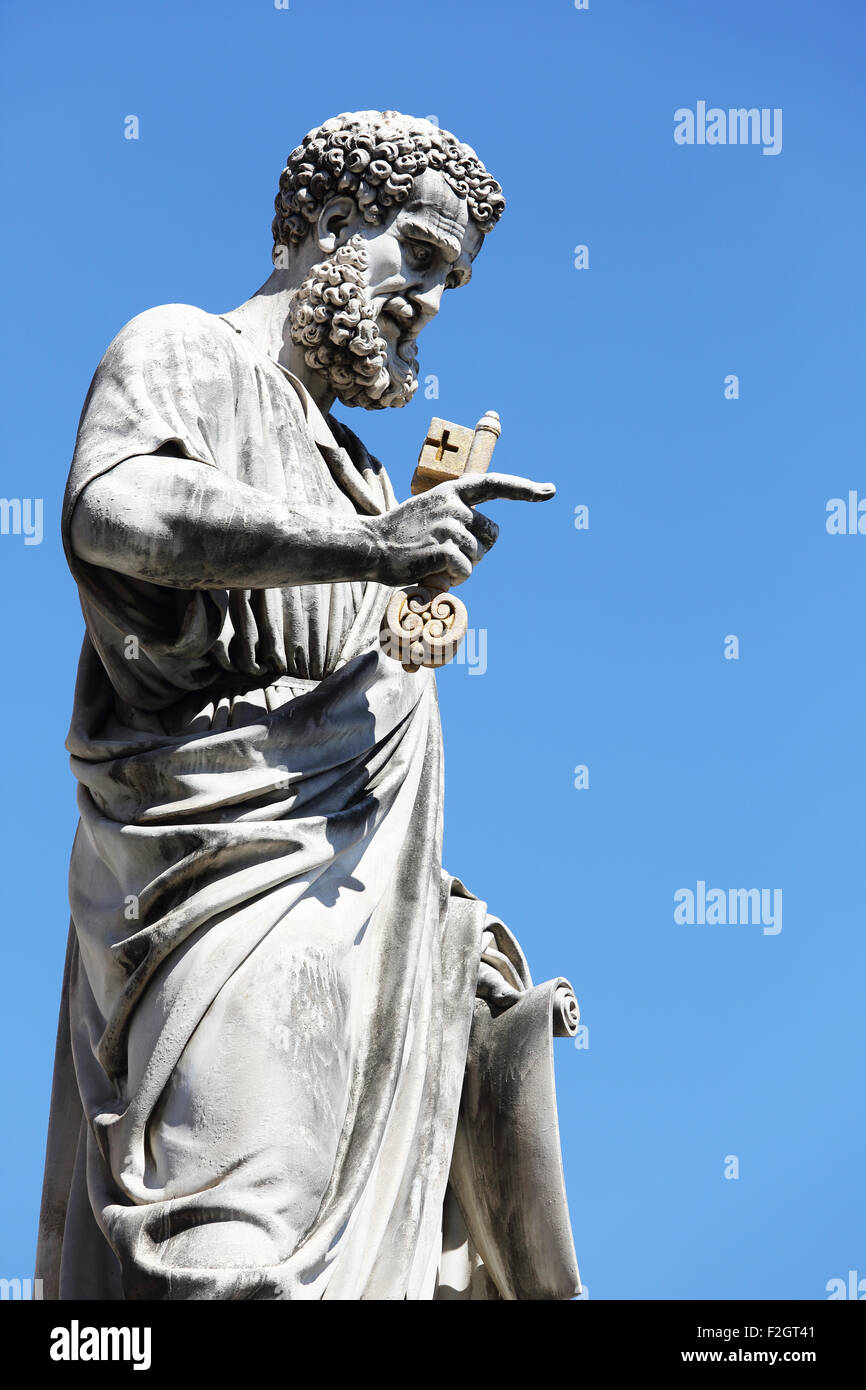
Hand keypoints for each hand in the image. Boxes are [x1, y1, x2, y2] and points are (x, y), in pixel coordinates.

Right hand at [368, 473, 555, 587]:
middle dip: (478, 551)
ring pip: (478, 556)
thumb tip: (486, 540)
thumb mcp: (430, 512)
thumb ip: (457, 516)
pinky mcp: (442, 548)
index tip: (549, 491)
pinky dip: (454, 579)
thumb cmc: (402, 535)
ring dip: (460, 567)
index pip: (495, 484)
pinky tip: (433, 572)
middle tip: (448, 555)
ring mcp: (448, 525)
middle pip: (492, 534)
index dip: (524, 489)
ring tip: (433, 562)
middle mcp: (454, 504)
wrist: (370, 546)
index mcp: (452, 491)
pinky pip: (466, 570)